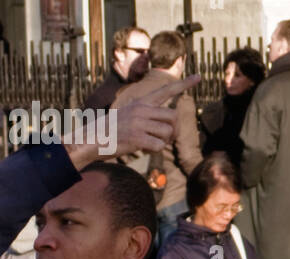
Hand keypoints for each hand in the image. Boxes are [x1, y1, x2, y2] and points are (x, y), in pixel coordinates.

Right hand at [64, 75, 200, 167]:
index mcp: (141, 102)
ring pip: (168, 132)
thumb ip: (145, 115)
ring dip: (165, 141)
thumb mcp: (126, 115)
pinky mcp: (136, 138)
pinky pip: (158, 145)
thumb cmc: (108, 132)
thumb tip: (164, 126)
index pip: (167, 90)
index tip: (199, 77)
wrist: (91, 140)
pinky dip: (156, 150)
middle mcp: (142, 110)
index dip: (184, 84)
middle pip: (172, 117)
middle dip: (174, 130)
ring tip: (154, 144)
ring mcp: (139, 124)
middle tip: (167, 138)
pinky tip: (146, 150)